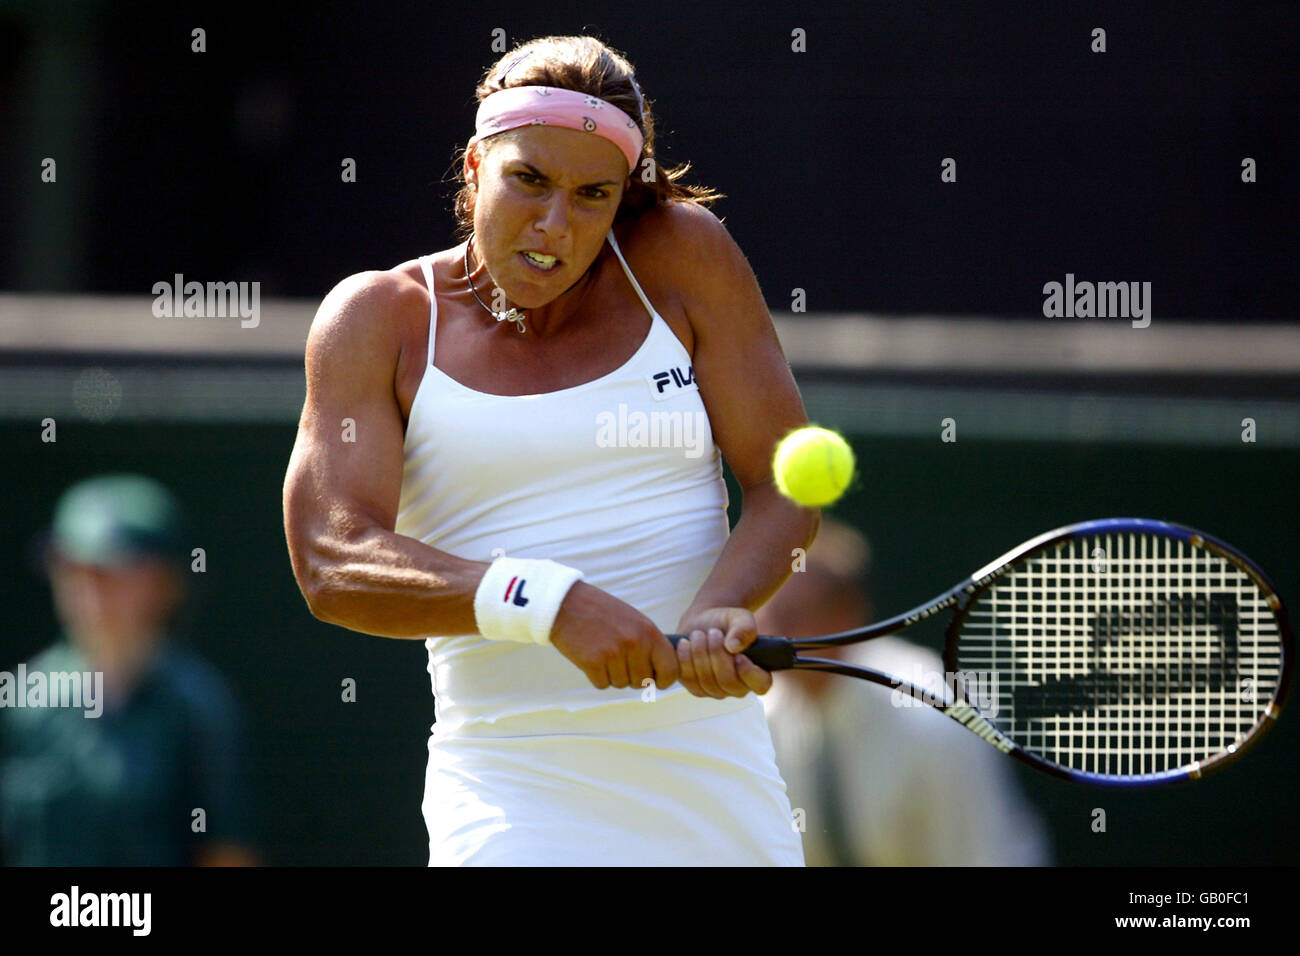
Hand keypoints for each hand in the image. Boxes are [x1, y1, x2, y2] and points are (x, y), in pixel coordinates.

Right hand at [550, 581, 678, 690]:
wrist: (566, 603)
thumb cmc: (602, 612)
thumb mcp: (634, 620)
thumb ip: (649, 644)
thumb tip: (662, 672)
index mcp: (649, 632)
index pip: (670, 669)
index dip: (664, 680)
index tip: (657, 682)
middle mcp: (634, 643)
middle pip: (643, 681)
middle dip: (632, 677)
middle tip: (619, 660)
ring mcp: (613, 653)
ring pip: (621, 684)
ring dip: (613, 675)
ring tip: (604, 654)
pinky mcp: (593, 662)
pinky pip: (602, 684)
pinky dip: (597, 676)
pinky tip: (591, 658)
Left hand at [674, 607, 772, 697]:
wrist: (703, 622)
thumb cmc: (727, 622)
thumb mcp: (740, 618)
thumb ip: (744, 628)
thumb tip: (734, 647)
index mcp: (757, 673)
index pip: (760, 685)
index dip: (749, 673)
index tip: (739, 655)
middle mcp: (737, 687)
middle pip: (727, 681)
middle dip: (717, 654)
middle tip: (713, 632)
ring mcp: (715, 690)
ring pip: (706, 681)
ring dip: (700, 653)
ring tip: (698, 634)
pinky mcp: (694, 687)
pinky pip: (688, 679)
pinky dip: (684, 659)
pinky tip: (684, 643)